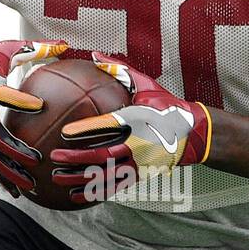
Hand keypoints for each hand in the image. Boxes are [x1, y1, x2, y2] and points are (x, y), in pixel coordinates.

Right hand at [0, 37, 66, 195]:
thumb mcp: (7, 48)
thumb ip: (35, 48)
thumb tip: (65, 44)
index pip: (3, 95)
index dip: (21, 101)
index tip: (42, 105)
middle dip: (16, 152)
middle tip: (38, 161)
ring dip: (8, 172)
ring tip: (29, 186)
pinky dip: (0, 176)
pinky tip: (16, 190)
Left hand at [50, 52, 210, 204]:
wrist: (194, 133)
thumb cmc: (167, 106)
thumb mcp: (147, 85)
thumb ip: (121, 70)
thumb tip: (95, 56)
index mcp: (137, 120)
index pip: (108, 125)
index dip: (86, 129)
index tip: (65, 132)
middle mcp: (138, 144)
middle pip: (103, 156)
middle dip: (76, 158)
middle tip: (54, 157)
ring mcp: (140, 163)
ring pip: (106, 176)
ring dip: (80, 178)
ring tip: (57, 178)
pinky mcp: (140, 175)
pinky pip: (114, 187)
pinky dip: (94, 191)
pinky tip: (76, 194)